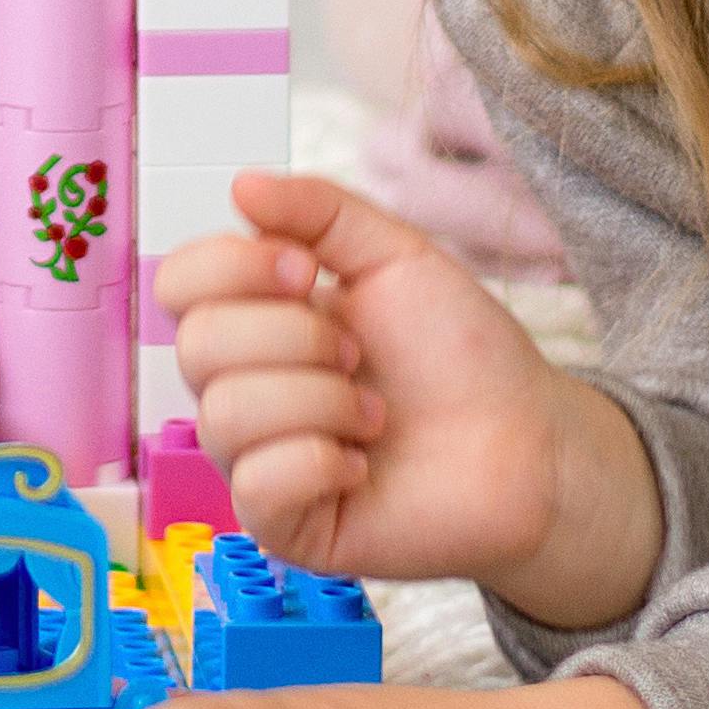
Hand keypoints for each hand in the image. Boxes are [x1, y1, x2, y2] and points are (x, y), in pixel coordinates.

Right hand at [155, 170, 654, 621]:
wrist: (527, 442)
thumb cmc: (463, 355)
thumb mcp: (396, 256)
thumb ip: (320, 210)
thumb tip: (241, 184)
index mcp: (258, 319)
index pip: (181, 282)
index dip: (232, 268)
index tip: (308, 273)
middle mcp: (244, 387)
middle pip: (197, 345)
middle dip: (297, 338)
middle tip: (360, 355)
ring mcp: (256, 459)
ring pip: (225, 415)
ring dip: (322, 402)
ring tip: (375, 414)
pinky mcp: (282, 524)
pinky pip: (257, 484)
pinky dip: (320, 462)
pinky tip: (362, 465)